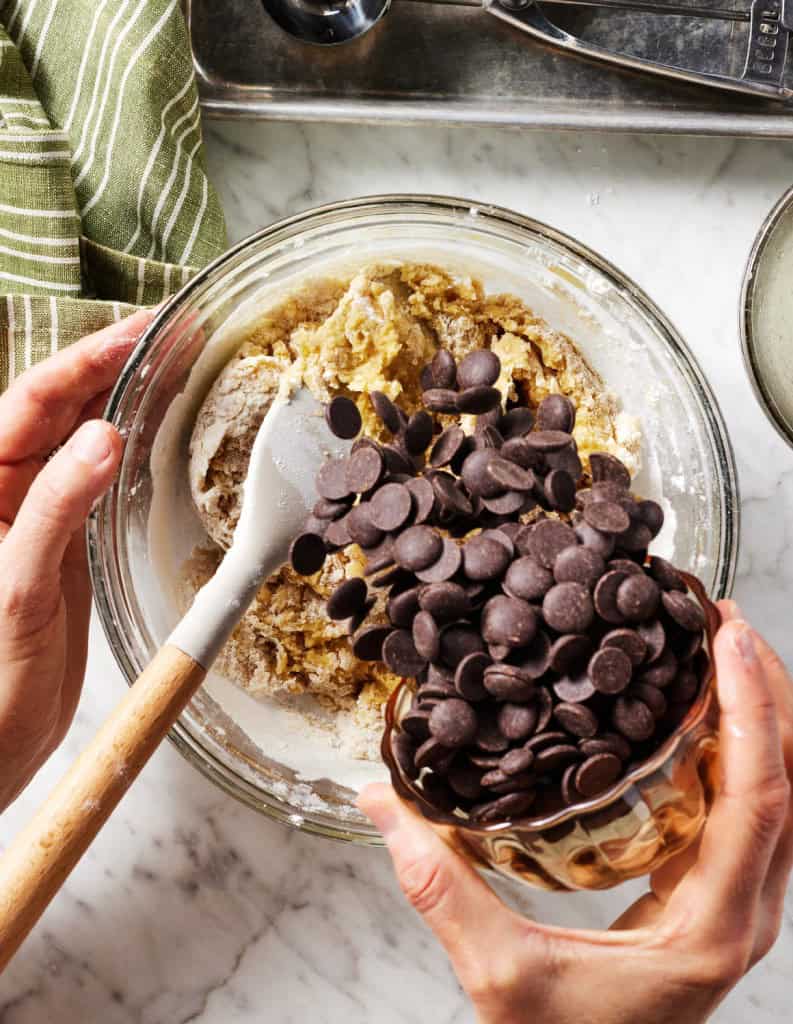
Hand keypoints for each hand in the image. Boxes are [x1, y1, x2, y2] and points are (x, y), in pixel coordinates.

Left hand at [0, 310, 154, 810]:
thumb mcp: (16, 587)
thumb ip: (52, 509)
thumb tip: (102, 436)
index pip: (30, 400)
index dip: (85, 360)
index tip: (141, 332)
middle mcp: (2, 491)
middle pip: (58, 409)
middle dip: (111, 368)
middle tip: (172, 338)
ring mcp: (33, 516)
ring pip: (79, 441)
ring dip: (123, 403)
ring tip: (172, 369)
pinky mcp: (61, 544)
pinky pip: (95, 482)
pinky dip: (128, 452)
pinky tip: (155, 434)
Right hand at [360, 602, 792, 1023]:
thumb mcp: (498, 976)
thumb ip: (441, 888)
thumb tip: (380, 802)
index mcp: (713, 925)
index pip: (761, 799)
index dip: (754, 711)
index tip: (728, 638)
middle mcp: (745, 908)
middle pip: (789, 780)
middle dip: (768, 691)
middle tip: (723, 620)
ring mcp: (734, 901)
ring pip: (776, 790)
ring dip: (759, 715)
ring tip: (719, 648)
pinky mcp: (713, 894)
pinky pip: (744, 806)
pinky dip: (735, 747)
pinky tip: (695, 712)